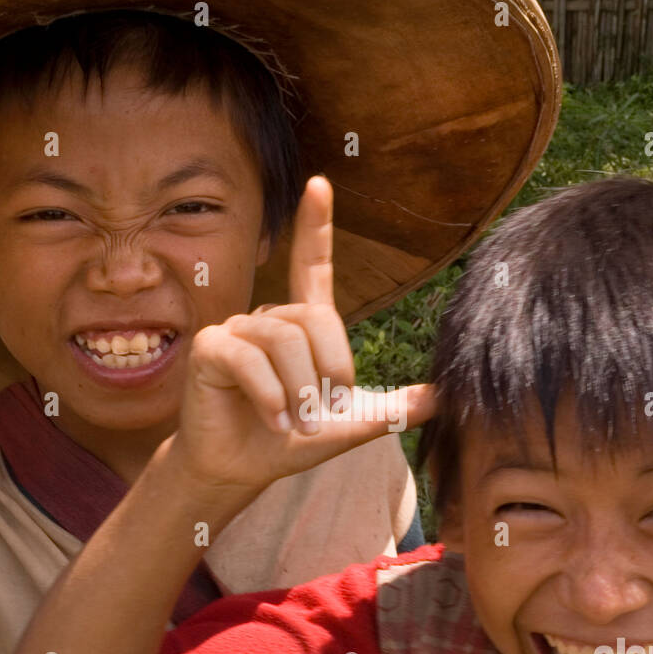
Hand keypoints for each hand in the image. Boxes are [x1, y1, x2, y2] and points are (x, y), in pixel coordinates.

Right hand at [172, 175, 435, 492]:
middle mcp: (268, 319)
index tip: (320, 184)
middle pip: (313, 318)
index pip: (311, 266)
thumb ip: (391, 410)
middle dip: (329, 368)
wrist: (241, 469)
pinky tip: (276, 422)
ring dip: (299, 391)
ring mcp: (236, 331)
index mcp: (302, 326)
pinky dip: (270, 395)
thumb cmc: (289, 441)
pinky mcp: (210, 350)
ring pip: (283, 339)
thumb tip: (441, 397)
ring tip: (296, 423)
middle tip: (323, 411)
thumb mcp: (348, 426)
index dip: (314, 226)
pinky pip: (248, 358)